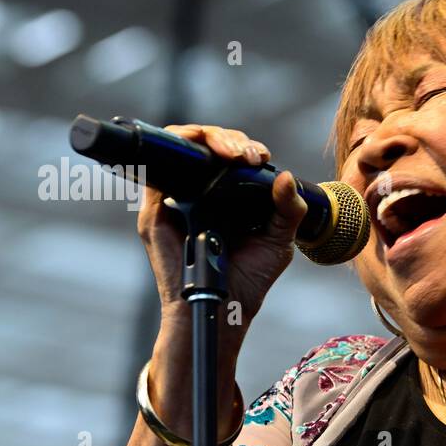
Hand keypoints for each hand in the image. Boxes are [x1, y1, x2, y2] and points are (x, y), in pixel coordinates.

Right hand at [136, 123, 307, 343]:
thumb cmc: (249, 279)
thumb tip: (286, 176)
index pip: (231, 156)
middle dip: (229, 139)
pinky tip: (199, 148)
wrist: (223, 308)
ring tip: (231, 152)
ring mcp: (176, 200)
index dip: (245, 147)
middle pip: (206, 145)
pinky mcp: (157, 210)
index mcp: (228, 198)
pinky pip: (158, 167)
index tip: (261, 157)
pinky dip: (176, 148)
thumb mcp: (278, 240)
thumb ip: (288, 210)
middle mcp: (200, 195)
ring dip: (206, 137)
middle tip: (247, 155)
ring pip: (181, 148)